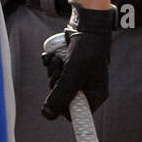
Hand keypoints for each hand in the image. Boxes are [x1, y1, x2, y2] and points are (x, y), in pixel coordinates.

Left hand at [41, 3, 113, 119]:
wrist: (86, 26)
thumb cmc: (86, 49)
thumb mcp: (73, 73)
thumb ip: (62, 93)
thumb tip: (47, 115)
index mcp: (95, 95)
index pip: (75, 113)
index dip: (62, 106)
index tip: (56, 94)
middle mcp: (86, 88)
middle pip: (61, 97)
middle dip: (56, 83)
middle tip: (60, 70)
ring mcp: (76, 77)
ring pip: (55, 83)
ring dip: (52, 71)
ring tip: (59, 60)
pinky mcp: (67, 67)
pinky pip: (52, 71)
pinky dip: (49, 63)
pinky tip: (52, 56)